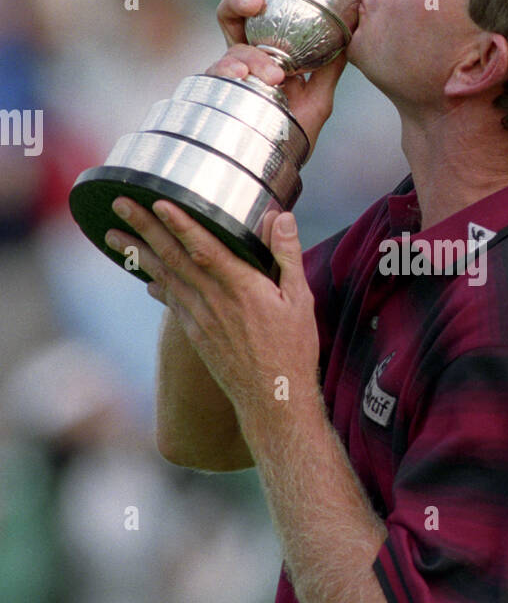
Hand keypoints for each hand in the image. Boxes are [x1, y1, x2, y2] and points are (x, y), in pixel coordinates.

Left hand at [105, 197, 321, 418]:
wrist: (273, 400)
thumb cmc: (293, 349)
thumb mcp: (300, 299)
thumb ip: (287, 255)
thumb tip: (281, 216)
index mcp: (242, 286)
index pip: (203, 247)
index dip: (180, 223)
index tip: (157, 202)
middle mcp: (214, 300)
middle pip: (173, 257)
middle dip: (145, 227)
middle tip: (119, 204)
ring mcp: (201, 318)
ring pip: (164, 278)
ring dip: (138, 253)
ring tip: (113, 235)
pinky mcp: (197, 335)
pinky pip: (171, 303)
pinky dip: (156, 285)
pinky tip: (146, 277)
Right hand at [210, 0, 347, 159]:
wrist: (279, 168)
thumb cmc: (295, 130)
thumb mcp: (321, 95)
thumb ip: (331, 65)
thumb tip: (354, 26)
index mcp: (269, 48)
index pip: (261, 6)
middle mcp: (246, 56)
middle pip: (232, 13)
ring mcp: (230, 75)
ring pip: (229, 46)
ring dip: (248, 55)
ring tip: (271, 73)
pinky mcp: (218, 95)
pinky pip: (217, 77)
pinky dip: (230, 74)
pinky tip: (242, 79)